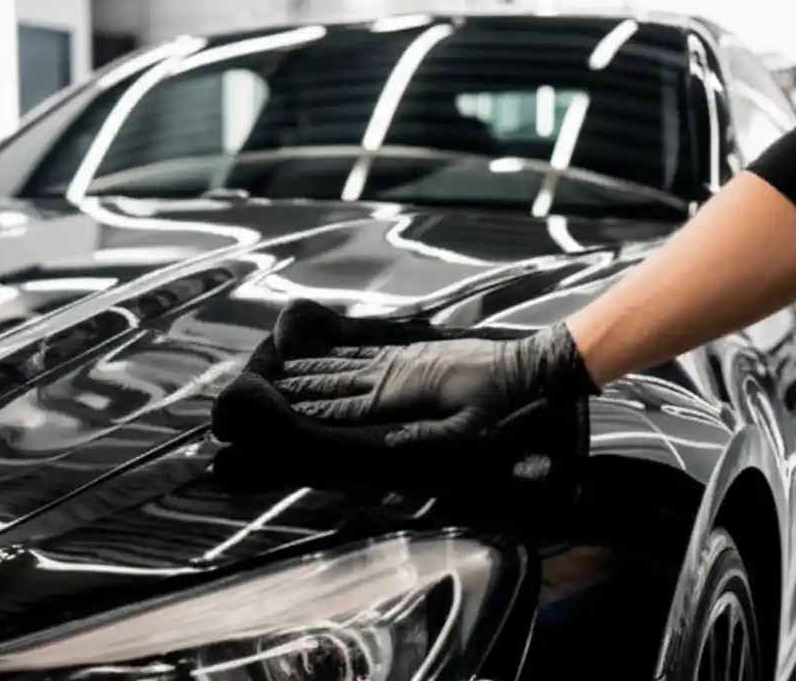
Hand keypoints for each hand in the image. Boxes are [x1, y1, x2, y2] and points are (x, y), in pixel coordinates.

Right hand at [274, 324, 596, 443]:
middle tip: (268, 385)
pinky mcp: (412, 351)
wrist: (527, 367)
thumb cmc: (500, 405)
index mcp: (402, 395)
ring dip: (314, 367)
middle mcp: (394, 372)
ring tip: (284, 367)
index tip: (281, 409)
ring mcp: (401, 359)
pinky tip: (327, 351)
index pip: (348, 407)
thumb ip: (427, 438)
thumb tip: (386, 444)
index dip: (313, 410)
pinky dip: (339, 352)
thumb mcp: (468, 431)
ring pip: (346, 364)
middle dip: (301, 385)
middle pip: (337, 382)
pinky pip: (365, 351)